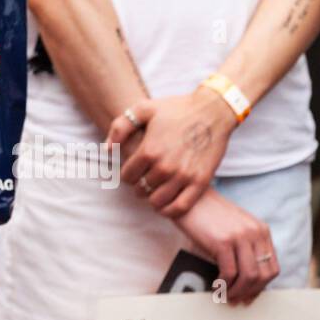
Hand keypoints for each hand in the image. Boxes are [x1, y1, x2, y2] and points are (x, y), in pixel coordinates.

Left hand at [106, 89, 235, 217]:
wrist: (212, 112)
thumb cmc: (176, 109)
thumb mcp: (144, 109)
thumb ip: (120, 127)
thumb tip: (108, 149)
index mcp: (149, 150)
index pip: (127, 176)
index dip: (126, 174)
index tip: (132, 170)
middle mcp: (165, 166)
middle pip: (141, 189)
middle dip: (139, 185)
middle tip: (143, 179)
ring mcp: (184, 176)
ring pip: (158, 201)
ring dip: (152, 198)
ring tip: (153, 190)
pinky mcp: (200, 182)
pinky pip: (181, 207)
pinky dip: (170, 211)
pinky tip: (165, 205)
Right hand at [174, 188, 278, 304]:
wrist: (188, 197)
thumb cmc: (207, 213)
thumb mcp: (234, 226)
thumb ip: (245, 245)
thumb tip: (245, 278)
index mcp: (261, 230)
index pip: (272, 267)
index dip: (262, 286)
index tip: (249, 295)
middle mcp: (255, 233)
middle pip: (263, 275)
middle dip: (250, 292)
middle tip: (237, 299)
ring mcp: (239, 237)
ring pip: (249, 276)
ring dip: (237, 291)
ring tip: (226, 295)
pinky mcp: (222, 241)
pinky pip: (229, 272)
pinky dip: (223, 284)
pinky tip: (216, 285)